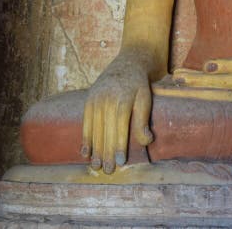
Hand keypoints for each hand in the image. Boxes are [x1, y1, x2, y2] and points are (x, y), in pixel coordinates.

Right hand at [81, 54, 153, 173]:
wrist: (129, 61)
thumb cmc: (140, 85)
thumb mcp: (145, 99)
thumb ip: (142, 120)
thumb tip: (146, 141)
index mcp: (122, 99)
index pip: (120, 126)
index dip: (120, 145)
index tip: (120, 162)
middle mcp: (106, 99)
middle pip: (106, 130)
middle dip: (106, 152)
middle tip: (108, 170)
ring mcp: (95, 98)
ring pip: (94, 128)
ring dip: (95, 149)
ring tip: (97, 166)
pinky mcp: (88, 99)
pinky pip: (85, 121)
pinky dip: (85, 137)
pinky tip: (86, 152)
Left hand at [172, 55, 231, 91]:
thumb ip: (227, 65)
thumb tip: (207, 66)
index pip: (206, 83)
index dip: (190, 80)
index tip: (176, 76)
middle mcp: (231, 94)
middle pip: (203, 90)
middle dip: (186, 86)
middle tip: (169, 80)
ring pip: (208, 91)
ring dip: (193, 86)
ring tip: (178, 78)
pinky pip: (216, 92)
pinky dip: (204, 87)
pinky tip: (196, 83)